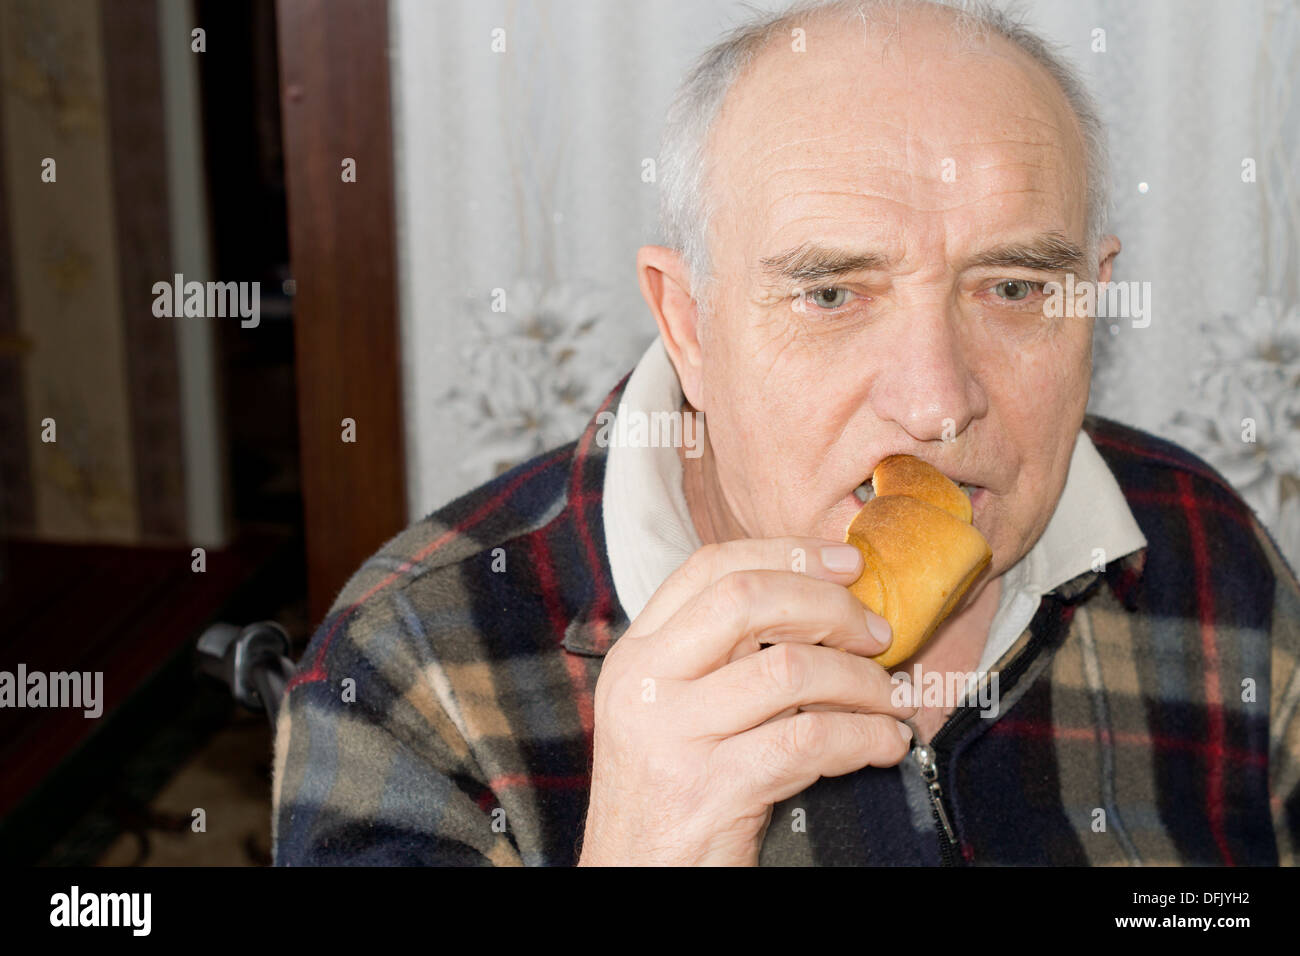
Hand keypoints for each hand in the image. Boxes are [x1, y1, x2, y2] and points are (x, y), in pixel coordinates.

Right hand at [577, 537, 917, 865]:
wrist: (635, 878)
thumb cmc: (670, 793)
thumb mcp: (673, 711)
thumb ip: (721, 658)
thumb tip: (818, 609)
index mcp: (638, 655)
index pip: (709, 567)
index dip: (787, 553)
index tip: (846, 561)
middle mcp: (646, 684)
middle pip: (746, 599)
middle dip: (829, 606)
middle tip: (877, 634)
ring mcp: (672, 735)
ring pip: (789, 670)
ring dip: (861, 681)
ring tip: (890, 700)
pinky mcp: (710, 788)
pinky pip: (809, 740)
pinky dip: (864, 736)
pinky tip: (884, 744)